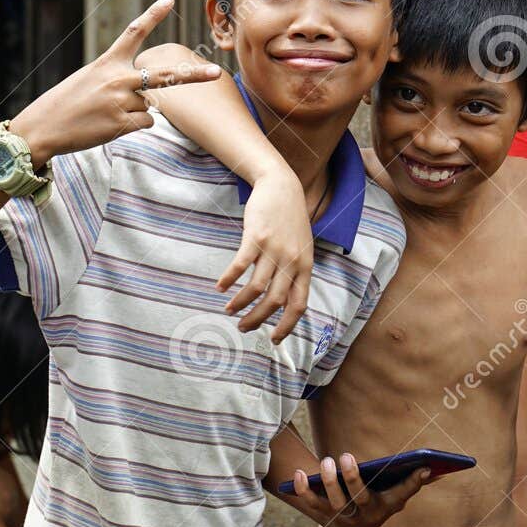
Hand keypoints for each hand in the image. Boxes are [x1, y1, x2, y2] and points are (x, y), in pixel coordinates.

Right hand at [9, 0, 220, 165]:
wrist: (42, 126)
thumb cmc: (66, 103)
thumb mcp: (90, 80)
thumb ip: (119, 81)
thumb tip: (149, 101)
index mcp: (108, 61)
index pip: (134, 32)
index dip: (153, 15)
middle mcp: (118, 78)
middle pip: (164, 75)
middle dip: (192, 75)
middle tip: (215, 72)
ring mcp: (121, 101)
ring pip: (151, 107)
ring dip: (135, 112)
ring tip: (106, 114)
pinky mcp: (121, 122)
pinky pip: (146, 123)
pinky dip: (133, 127)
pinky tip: (109, 125)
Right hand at [218, 167, 313, 342]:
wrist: (282, 186)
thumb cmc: (291, 219)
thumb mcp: (302, 247)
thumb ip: (295, 271)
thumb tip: (283, 300)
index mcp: (305, 267)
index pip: (299, 305)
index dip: (286, 326)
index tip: (274, 339)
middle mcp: (292, 261)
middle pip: (274, 302)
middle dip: (257, 320)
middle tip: (243, 327)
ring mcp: (274, 249)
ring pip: (255, 288)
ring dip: (240, 303)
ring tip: (229, 309)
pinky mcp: (256, 237)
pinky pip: (240, 266)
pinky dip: (229, 280)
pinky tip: (220, 287)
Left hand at [285, 453, 430, 526]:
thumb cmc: (374, 500)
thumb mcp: (391, 495)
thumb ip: (408, 482)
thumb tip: (433, 467)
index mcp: (385, 508)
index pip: (401, 495)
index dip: (413, 482)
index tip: (424, 466)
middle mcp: (364, 518)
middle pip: (359, 500)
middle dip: (352, 478)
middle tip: (346, 456)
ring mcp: (342, 520)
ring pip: (333, 503)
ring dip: (328, 481)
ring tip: (327, 461)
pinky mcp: (322, 518)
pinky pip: (311, 504)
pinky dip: (303, 489)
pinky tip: (298, 473)